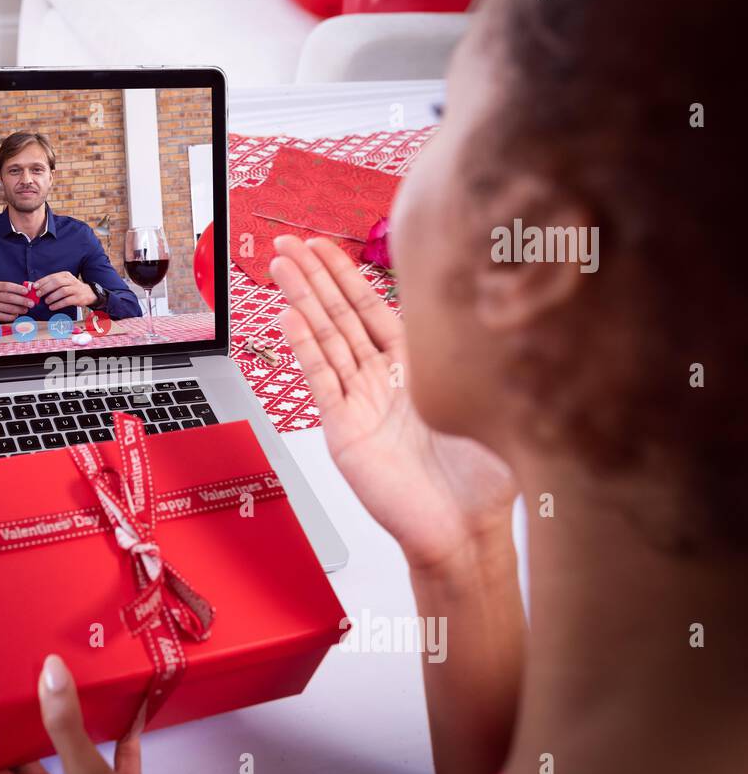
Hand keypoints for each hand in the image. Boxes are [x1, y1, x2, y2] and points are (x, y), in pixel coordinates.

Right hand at [0, 281, 30, 321]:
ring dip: (19, 309)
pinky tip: (16, 315)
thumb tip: (27, 292)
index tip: (27, 292)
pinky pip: (3, 316)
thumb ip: (10, 289)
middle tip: (31, 303)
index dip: (18, 288)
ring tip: (25, 310)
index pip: (7, 286)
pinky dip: (12, 316)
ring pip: (7, 308)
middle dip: (22, 301)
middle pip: (9, 298)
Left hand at [0, 654, 155, 773]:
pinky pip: (118, 758)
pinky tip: (130, 716)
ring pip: (71, 757)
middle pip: (28, 761)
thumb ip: (65, 726)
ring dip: (71, 729)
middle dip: (26, 728)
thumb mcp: (85, 771)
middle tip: (25, 697)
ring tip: (69, 699)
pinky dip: (123, 736)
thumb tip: (50, 677)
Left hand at [34, 271, 96, 310]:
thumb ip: (51, 284)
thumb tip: (36, 287)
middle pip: (57, 283)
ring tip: (46, 301)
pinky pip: (67, 301)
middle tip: (39, 294)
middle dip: (46, 288)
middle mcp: (71, 281)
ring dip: (52, 297)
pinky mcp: (78, 298)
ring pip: (62, 291)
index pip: (53, 277)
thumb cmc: (72, 289)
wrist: (89, 293)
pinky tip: (52, 307)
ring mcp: (76, 289)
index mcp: (65, 275)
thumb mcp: (63, 283)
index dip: (43, 281)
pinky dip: (58, 304)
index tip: (35, 286)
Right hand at [269, 236, 516, 574]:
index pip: (375, 309)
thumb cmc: (484, 479)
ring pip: (326, 339)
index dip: (348, 275)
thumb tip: (493, 306)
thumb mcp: (493, 403)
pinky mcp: (345, 429)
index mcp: (419, 368)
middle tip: (288, 241)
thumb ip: (481, 358)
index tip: (325, 246)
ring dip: (302, 299)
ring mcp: (360, 402)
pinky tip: (288, 318)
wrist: (464, 532)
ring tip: (279, 264)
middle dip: (315, 276)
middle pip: (341, 315)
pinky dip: (305, 348)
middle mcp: (384, 380)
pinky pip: (321, 380)